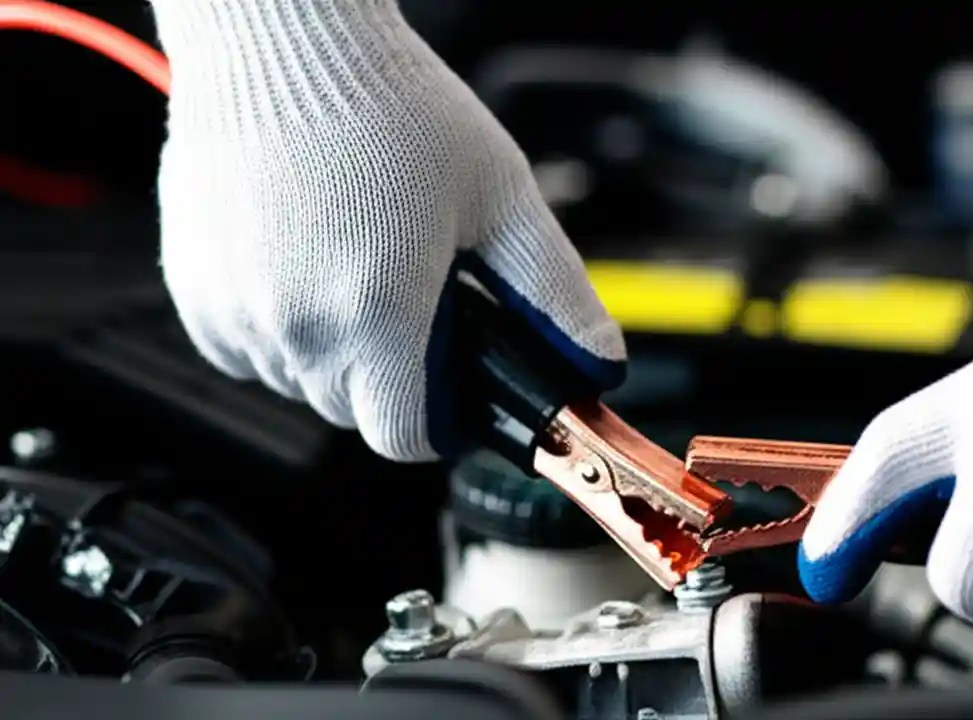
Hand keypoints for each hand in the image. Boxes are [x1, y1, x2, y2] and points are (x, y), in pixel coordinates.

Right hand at [150, 0, 624, 459]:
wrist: (285, 45)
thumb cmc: (389, 106)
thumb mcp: (502, 200)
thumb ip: (556, 295)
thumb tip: (597, 363)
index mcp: (376, 315)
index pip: (407, 438)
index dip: (443, 422)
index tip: (455, 389)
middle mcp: (296, 326)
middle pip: (356, 412)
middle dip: (395, 378)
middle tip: (415, 301)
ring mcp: (236, 311)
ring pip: (300, 382)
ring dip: (336, 351)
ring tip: (360, 267)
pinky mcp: (195, 290)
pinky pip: (245, 350)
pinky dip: (280, 328)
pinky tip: (307, 266)